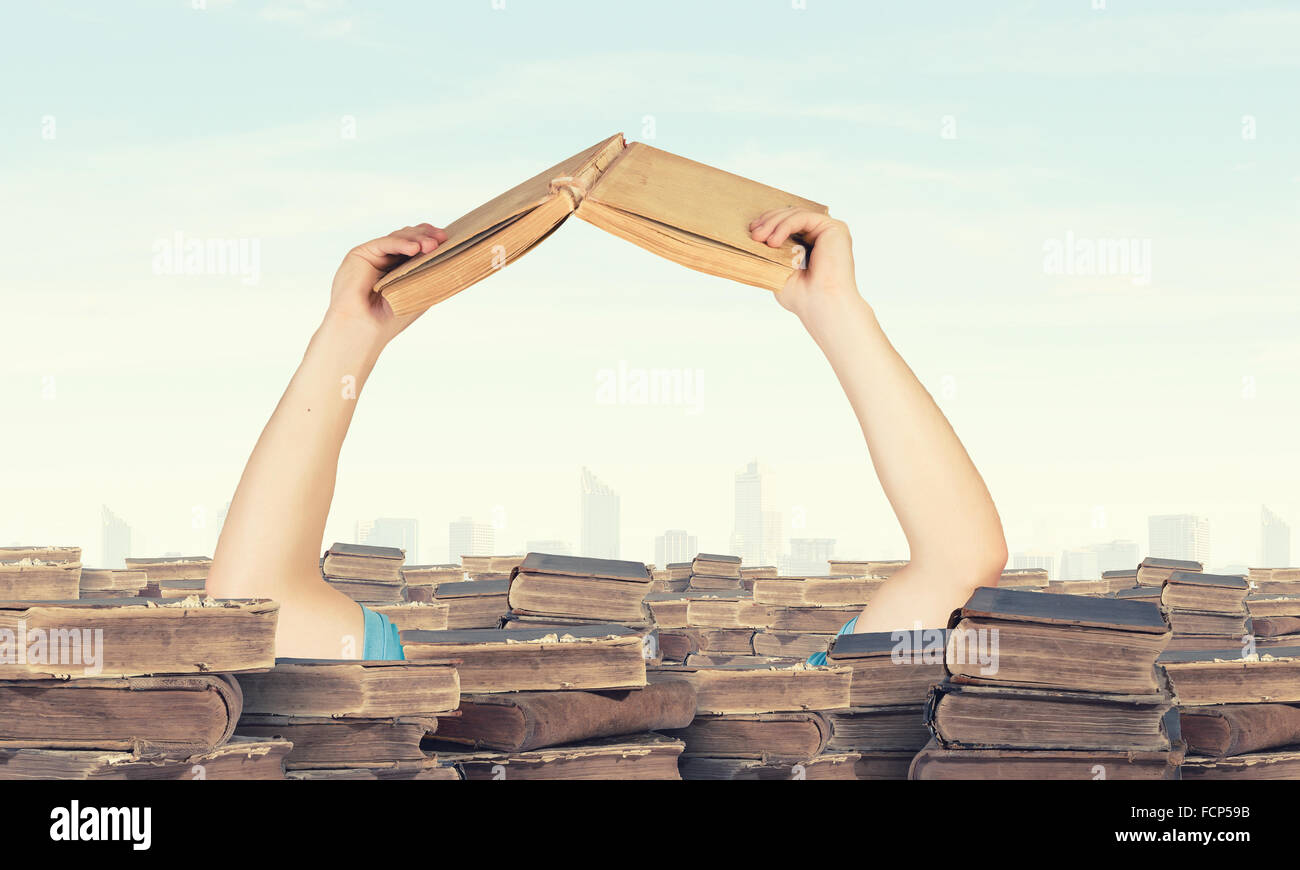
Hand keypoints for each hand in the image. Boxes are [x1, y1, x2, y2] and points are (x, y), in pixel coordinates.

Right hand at [327, 223, 447, 344]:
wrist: (363, 329)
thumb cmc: (390, 318)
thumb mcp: (418, 293)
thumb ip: (430, 274)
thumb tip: (454, 259)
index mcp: (399, 267)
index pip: (417, 246)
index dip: (432, 240)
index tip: (449, 241)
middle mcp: (386, 259)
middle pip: (409, 237)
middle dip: (426, 236)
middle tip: (442, 239)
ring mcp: (373, 255)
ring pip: (398, 237)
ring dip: (417, 238)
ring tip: (432, 245)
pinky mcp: (361, 253)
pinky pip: (384, 243)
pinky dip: (401, 244)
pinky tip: (414, 248)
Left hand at [748, 208, 860, 326]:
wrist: (822, 307)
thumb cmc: (804, 297)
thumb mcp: (778, 270)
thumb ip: (771, 253)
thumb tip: (753, 236)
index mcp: (813, 244)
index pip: (790, 224)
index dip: (770, 223)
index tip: (752, 231)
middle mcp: (823, 236)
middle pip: (792, 215)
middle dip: (769, 221)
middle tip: (754, 234)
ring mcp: (830, 231)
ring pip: (796, 214)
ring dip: (774, 223)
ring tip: (759, 238)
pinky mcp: (834, 228)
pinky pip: (803, 218)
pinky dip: (785, 226)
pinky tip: (773, 241)